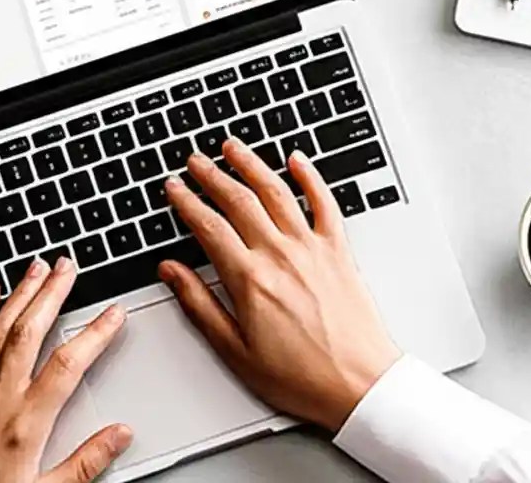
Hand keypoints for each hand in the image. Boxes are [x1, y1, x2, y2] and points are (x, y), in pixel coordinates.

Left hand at [0, 258, 132, 482]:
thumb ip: (84, 463)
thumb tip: (118, 435)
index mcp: (25, 425)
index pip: (69, 365)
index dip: (95, 335)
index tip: (112, 315)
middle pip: (30, 332)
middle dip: (52, 293)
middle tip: (68, 266)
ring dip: (18, 294)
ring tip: (35, 268)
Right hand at [159, 141, 401, 431]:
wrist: (358, 383)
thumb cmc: (301, 376)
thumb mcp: (235, 351)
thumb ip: (200, 305)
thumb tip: (172, 273)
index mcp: (250, 280)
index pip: (209, 227)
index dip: (186, 202)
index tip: (174, 189)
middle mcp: (280, 255)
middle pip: (238, 200)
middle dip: (212, 176)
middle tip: (195, 161)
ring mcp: (312, 248)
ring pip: (276, 191)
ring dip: (251, 165)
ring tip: (233, 148)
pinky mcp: (338, 251)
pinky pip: (324, 202)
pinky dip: (310, 177)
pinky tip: (297, 160)